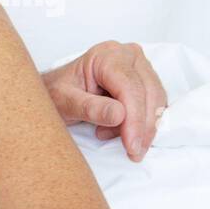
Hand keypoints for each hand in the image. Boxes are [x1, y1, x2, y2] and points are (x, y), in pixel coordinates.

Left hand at [42, 41, 167, 161]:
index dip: (135, 119)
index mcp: (107, 56)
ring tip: (112, 138)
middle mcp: (127, 55)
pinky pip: (153, 104)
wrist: (54, 91)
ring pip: (155, 100)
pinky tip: (117, 131)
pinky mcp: (143, 79)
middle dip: (142, 127)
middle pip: (148, 94)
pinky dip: (141, 122)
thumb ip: (89, 108)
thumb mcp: (64, 102)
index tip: (132, 145)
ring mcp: (138, 66)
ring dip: (141, 126)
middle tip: (133, 152)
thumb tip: (119, 115)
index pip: (130, 88)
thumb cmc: (56, 93)